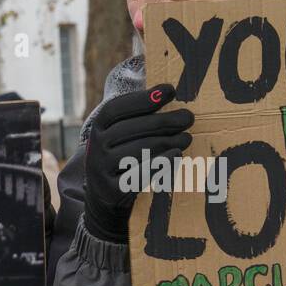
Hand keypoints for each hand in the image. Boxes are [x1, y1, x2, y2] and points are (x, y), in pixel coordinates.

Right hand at [83, 83, 192, 242]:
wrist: (103, 196)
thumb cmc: (121, 156)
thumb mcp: (119, 134)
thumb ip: (137, 114)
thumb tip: (167, 88)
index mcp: (98, 127)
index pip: (118, 108)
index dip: (144, 98)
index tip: (170, 90)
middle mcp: (96, 146)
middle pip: (134, 129)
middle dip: (165, 121)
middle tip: (189, 117)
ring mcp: (102, 169)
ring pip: (141, 150)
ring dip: (168, 142)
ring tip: (187, 137)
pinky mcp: (113, 190)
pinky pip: (142, 174)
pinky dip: (161, 163)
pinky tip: (177, 153)